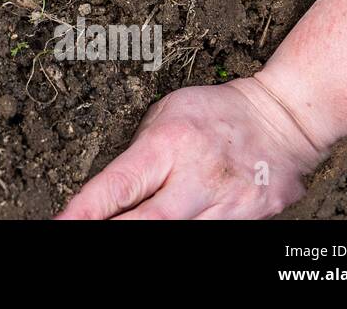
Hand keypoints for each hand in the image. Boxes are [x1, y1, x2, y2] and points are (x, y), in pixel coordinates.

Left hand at [56, 77, 326, 218]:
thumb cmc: (217, 113)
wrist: (283, 119)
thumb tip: (109, 189)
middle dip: (114, 232)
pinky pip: (209, 234)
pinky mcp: (249, 218)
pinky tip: (179, 220)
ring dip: (152, 235)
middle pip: (148, 222)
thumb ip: (139, 152)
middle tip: (85, 235)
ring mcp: (227, 203)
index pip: (119, 185)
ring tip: (128, 228)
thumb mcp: (166, 114)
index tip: (63, 222)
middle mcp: (198, 177)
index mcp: (169, 144)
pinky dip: (188, 231)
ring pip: (181, 235)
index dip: (86, 209)